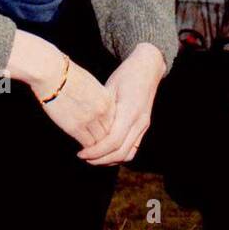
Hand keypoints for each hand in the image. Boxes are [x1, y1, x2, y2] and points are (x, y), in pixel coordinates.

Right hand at [33, 58, 115, 148]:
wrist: (50, 72)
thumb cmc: (66, 74)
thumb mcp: (89, 83)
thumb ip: (97, 97)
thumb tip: (96, 108)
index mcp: (106, 98)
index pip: (115, 120)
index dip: (108, 127)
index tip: (100, 130)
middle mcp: (102, 110)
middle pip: (109, 132)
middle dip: (103, 138)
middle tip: (97, 144)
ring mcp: (89, 119)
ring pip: (100, 141)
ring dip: (95, 146)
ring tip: (90, 149)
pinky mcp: (75, 127)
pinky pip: (87, 144)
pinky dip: (86, 149)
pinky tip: (81, 149)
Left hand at [77, 43, 165, 165]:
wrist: (148, 68)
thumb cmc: (125, 74)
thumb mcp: (109, 88)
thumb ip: (102, 109)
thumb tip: (84, 127)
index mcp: (130, 111)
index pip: (113, 141)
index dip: (96, 151)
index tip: (81, 152)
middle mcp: (140, 122)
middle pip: (121, 152)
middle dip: (100, 159)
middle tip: (83, 157)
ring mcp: (144, 126)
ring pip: (128, 154)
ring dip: (110, 160)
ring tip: (92, 157)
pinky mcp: (144, 127)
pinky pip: (132, 149)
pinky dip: (119, 155)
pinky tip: (104, 152)